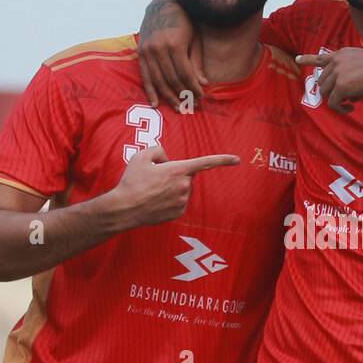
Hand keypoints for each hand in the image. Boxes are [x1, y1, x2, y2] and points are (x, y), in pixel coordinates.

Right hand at [109, 145, 238, 227]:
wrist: (125, 208)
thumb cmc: (132, 181)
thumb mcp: (141, 155)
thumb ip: (158, 149)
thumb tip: (167, 159)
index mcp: (179, 169)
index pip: (206, 162)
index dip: (223, 160)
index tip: (238, 160)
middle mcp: (185, 186)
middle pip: (187, 175)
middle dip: (175, 174)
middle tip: (155, 178)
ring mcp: (183, 201)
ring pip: (183, 188)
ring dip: (172, 187)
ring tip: (152, 190)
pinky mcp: (179, 212)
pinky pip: (178, 201)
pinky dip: (170, 199)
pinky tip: (155, 201)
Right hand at [138, 0, 205, 107]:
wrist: (163, 5)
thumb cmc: (185, 22)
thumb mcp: (194, 39)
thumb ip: (197, 62)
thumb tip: (204, 83)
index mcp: (175, 44)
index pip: (185, 74)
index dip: (193, 88)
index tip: (201, 97)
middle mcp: (159, 48)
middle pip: (172, 79)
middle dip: (183, 94)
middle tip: (192, 106)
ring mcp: (148, 51)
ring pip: (159, 80)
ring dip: (169, 96)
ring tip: (178, 108)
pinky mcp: (140, 53)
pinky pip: (145, 76)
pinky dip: (150, 91)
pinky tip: (156, 103)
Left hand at [296, 48, 362, 113]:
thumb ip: (349, 76)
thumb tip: (346, 97)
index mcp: (341, 54)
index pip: (321, 57)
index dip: (308, 59)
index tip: (298, 59)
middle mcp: (336, 61)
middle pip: (322, 82)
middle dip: (332, 92)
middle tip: (347, 99)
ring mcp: (337, 73)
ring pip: (325, 93)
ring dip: (336, 101)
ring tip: (350, 104)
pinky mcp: (341, 86)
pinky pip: (333, 103)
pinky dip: (341, 109)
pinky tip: (351, 108)